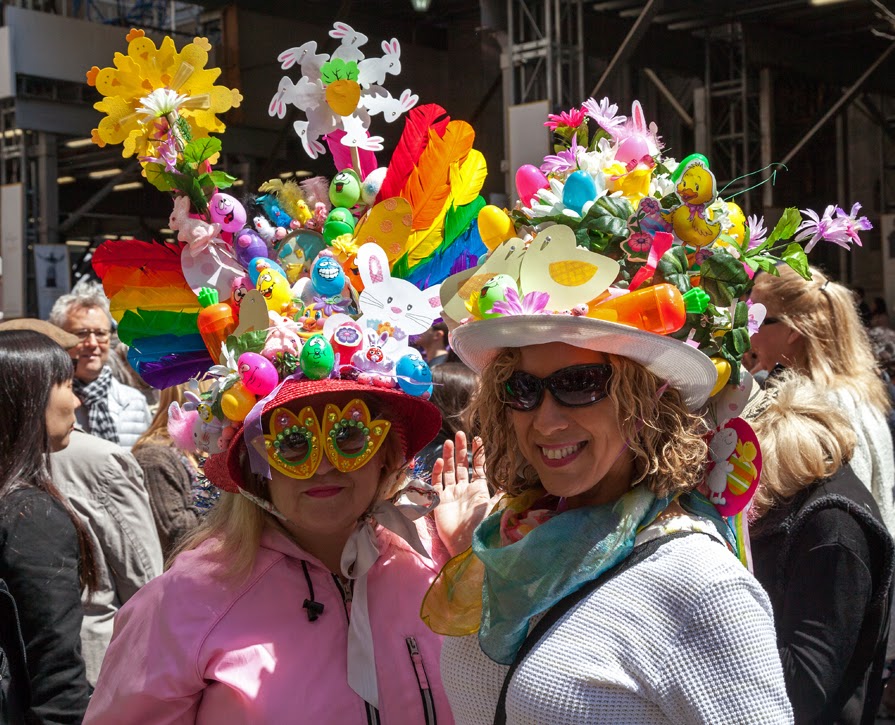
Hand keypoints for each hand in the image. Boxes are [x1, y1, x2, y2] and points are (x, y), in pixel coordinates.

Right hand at [432, 431, 494, 556]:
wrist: (466, 544)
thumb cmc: (482, 526)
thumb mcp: (495, 507)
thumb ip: (499, 495)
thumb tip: (508, 484)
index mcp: (479, 490)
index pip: (478, 467)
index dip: (478, 453)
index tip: (477, 438)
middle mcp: (465, 490)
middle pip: (462, 466)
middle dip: (461, 450)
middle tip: (459, 434)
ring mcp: (451, 495)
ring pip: (449, 472)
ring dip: (448, 457)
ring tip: (448, 442)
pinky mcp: (439, 502)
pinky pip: (437, 484)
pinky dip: (437, 473)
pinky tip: (439, 461)